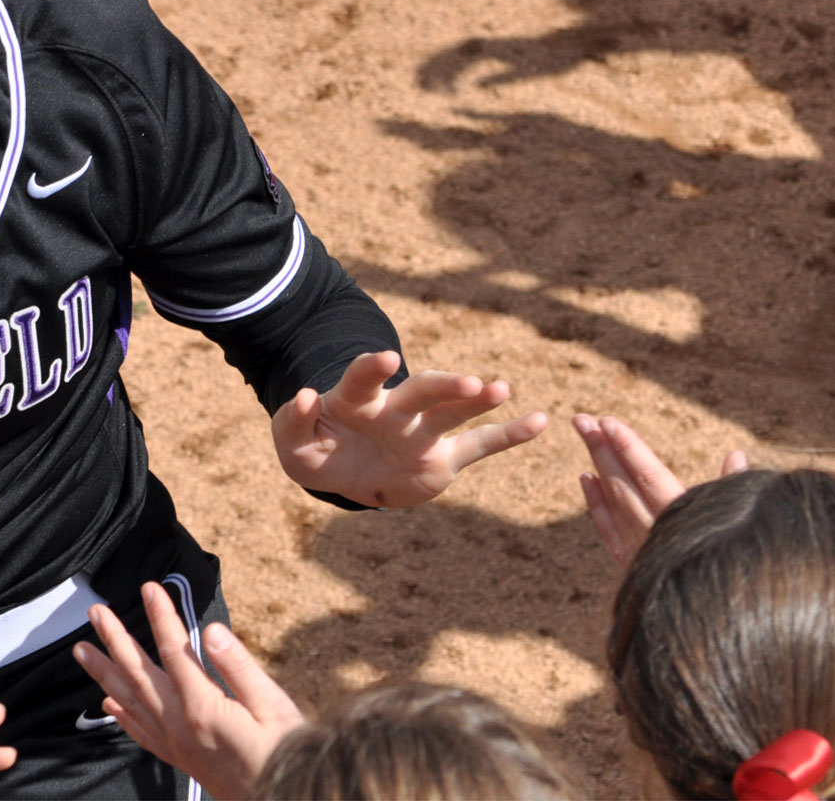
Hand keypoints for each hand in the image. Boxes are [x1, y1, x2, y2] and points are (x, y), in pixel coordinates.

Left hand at [72, 582, 303, 800]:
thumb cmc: (285, 754)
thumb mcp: (272, 705)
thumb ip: (238, 667)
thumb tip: (212, 631)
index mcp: (202, 707)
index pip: (174, 650)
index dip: (160, 615)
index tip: (150, 588)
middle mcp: (179, 725)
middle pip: (138, 673)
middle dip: (115, 639)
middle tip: (96, 612)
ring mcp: (175, 743)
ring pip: (130, 701)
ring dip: (104, 672)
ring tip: (83, 650)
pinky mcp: (178, 757)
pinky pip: (139, 732)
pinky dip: (120, 714)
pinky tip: (108, 702)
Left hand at [272, 351, 546, 506]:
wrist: (343, 476)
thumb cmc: (316, 451)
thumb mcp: (293, 445)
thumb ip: (294, 420)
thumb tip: (308, 394)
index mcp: (356, 401)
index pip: (364, 378)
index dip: (372, 367)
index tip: (389, 357)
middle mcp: (395, 410)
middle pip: (423, 391)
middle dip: (446, 385)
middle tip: (472, 382)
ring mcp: (422, 432)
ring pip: (453, 413)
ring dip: (476, 401)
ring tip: (500, 389)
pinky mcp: (442, 459)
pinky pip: (479, 446)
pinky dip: (509, 435)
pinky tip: (541, 421)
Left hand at [572, 413, 747, 567]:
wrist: (713, 633)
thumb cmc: (740, 572)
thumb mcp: (740, 528)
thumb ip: (731, 491)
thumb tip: (736, 455)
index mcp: (684, 520)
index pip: (650, 475)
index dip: (628, 447)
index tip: (606, 421)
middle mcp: (656, 534)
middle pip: (624, 484)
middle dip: (603, 449)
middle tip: (582, 419)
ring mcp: (639, 551)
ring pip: (613, 503)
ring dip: (598, 468)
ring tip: (585, 436)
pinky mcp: (632, 566)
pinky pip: (608, 530)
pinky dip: (596, 504)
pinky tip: (585, 480)